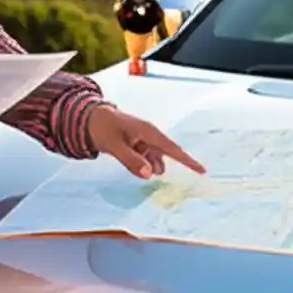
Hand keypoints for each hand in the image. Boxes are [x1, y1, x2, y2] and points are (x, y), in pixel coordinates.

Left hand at [86, 105, 205, 178]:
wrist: (90, 118)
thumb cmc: (103, 128)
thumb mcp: (114, 146)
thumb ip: (131, 160)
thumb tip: (149, 174)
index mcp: (148, 132)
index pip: (173, 149)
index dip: (188, 161)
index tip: (202, 171)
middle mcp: (150, 136)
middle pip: (163, 156)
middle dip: (154, 165)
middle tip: (132, 156)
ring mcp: (144, 140)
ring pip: (152, 160)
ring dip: (144, 165)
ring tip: (125, 154)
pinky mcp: (137, 145)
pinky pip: (144, 159)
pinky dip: (139, 164)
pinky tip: (128, 160)